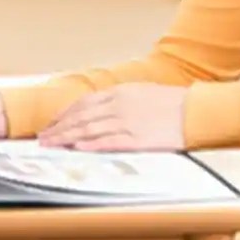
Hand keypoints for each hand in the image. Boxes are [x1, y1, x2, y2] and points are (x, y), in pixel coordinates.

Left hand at [38, 84, 186, 151]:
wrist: (196, 111)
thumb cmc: (172, 103)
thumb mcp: (142, 92)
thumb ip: (120, 99)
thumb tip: (99, 109)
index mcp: (120, 92)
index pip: (83, 103)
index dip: (64, 114)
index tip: (52, 123)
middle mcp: (120, 105)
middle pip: (81, 116)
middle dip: (59, 127)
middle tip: (43, 137)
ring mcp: (127, 121)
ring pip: (88, 129)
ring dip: (66, 137)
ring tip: (52, 144)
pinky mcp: (137, 139)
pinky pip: (108, 142)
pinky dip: (89, 144)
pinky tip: (76, 147)